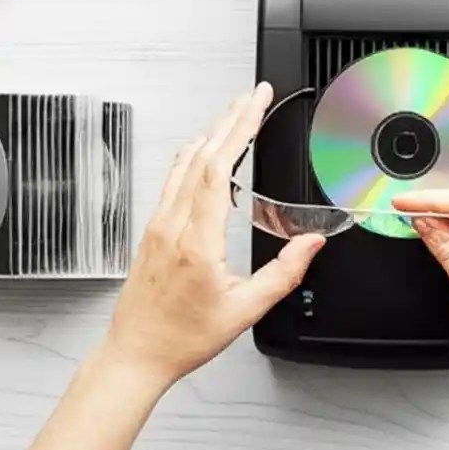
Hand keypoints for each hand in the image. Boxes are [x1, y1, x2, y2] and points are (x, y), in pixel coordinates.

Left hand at [103, 83, 324, 387]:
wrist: (136, 354)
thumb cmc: (181, 338)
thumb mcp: (245, 310)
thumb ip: (284, 273)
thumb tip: (312, 244)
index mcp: (197, 240)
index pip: (218, 167)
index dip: (239, 127)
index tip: (255, 102)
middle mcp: (172, 225)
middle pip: (200, 154)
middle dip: (230, 118)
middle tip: (253, 95)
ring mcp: (158, 224)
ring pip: (183, 163)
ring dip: (211, 133)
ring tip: (235, 115)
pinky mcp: (153, 230)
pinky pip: (173, 180)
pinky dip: (195, 157)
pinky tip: (206, 155)